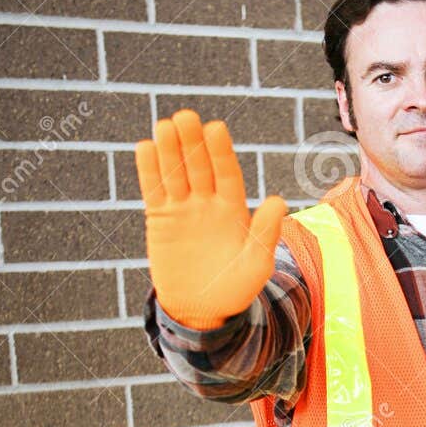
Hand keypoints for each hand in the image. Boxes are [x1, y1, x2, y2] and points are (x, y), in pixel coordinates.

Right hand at [135, 108, 287, 329]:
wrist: (202, 310)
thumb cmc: (235, 289)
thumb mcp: (256, 265)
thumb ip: (265, 233)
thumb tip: (280, 200)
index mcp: (233, 209)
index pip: (227, 174)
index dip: (221, 152)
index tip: (215, 128)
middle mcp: (208, 202)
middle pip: (199, 166)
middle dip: (192, 142)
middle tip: (186, 117)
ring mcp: (182, 208)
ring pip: (175, 172)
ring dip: (169, 149)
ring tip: (165, 125)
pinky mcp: (160, 218)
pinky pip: (153, 190)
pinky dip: (148, 170)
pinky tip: (145, 147)